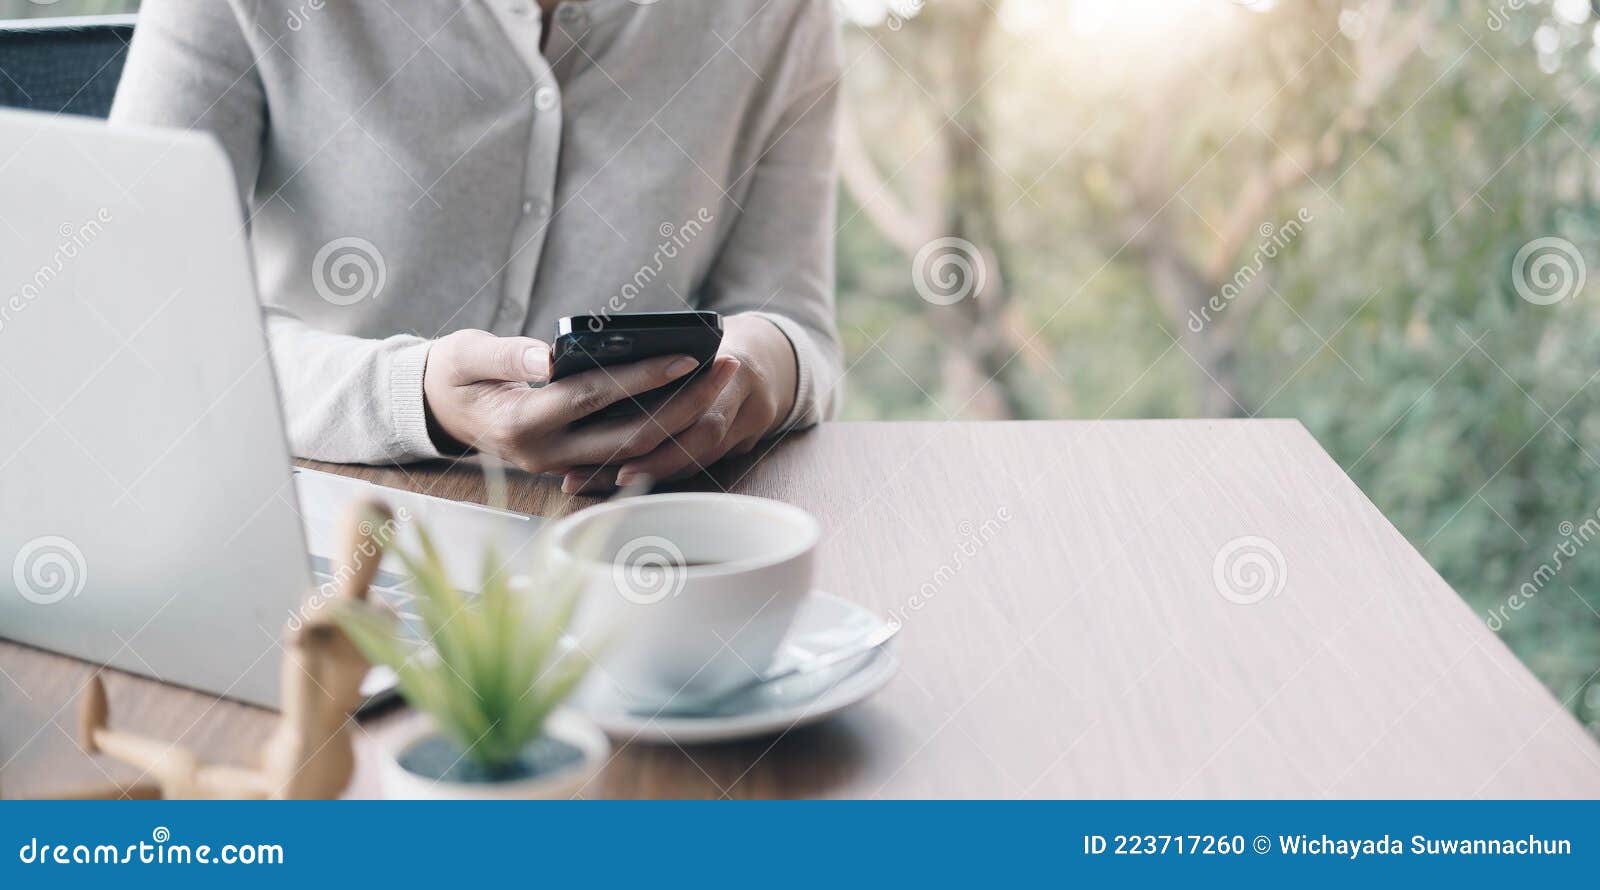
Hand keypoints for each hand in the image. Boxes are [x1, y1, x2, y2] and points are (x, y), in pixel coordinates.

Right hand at [422, 329, 739, 473]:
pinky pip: (626, 456)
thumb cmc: (453, 374)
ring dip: (682, 420)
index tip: (687, 356)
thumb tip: (548, 357)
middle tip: (726, 368)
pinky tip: (693, 403)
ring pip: (636, 451)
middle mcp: (546, 454)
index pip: (596, 398)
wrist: (436, 411)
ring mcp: (561, 466)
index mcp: (521, 424)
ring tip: (718, 380)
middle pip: (630, 435)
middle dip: (683, 403)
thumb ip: (506, 355)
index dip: (644, 377)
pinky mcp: (572, 465)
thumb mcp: (466, 354)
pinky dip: (663, 433)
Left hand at [561, 315, 797, 492]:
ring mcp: (755, 426)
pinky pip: (706, 462)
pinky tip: (637, 477)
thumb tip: (571, 367)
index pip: (699, 408)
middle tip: (618, 476)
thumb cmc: (715, 340)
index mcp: (739, 367)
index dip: (660, 430)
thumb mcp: (694, 336)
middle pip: (703, 441)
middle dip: (658, 463)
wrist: (772, 353)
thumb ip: (655, 355)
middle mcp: (753, 401)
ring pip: (704, 458)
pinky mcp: (750, 443)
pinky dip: (671, 470)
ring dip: (659, 471)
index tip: (621, 452)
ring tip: (615, 481)